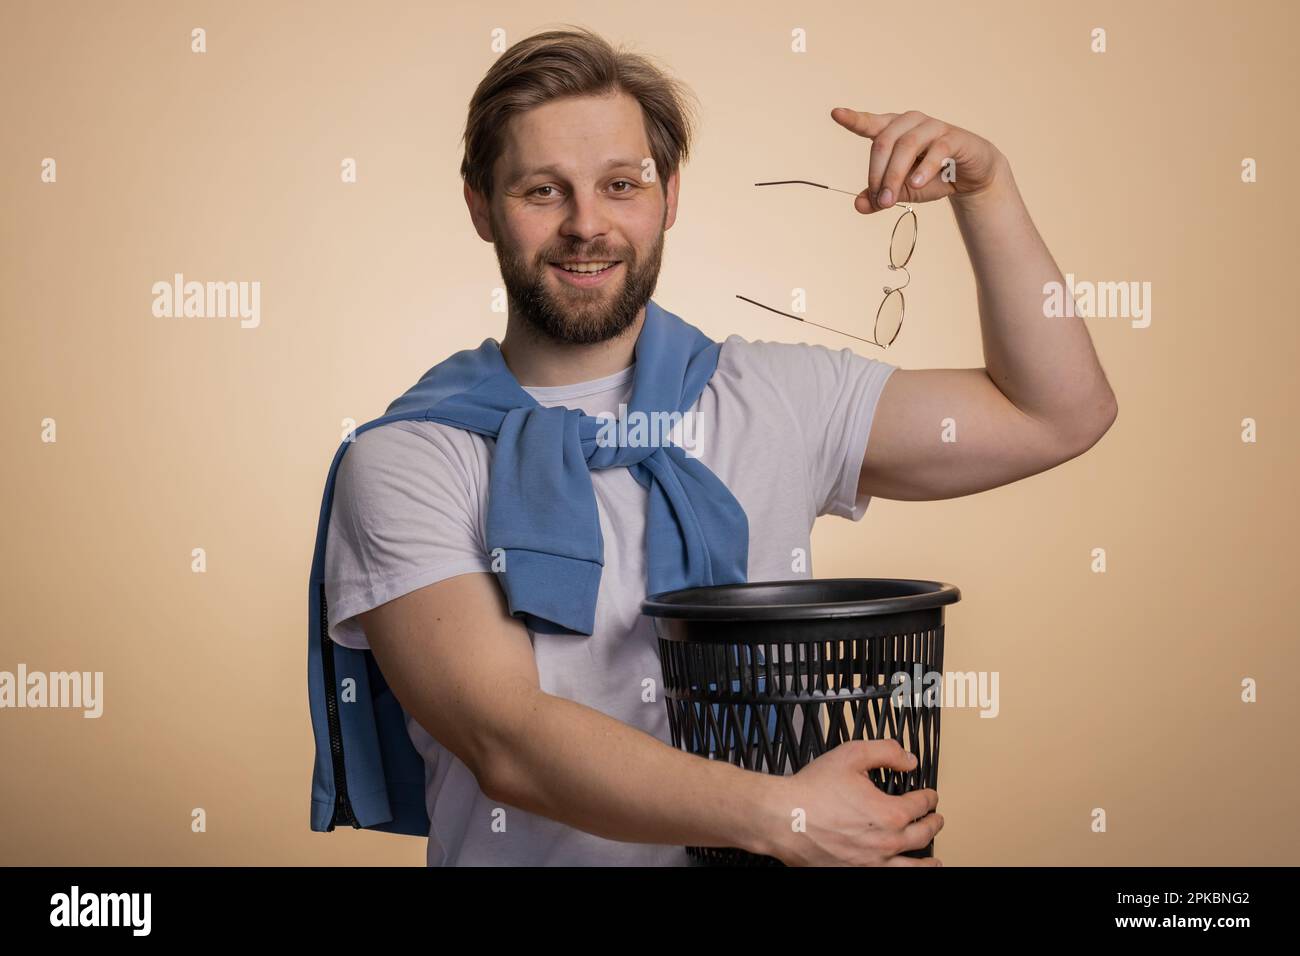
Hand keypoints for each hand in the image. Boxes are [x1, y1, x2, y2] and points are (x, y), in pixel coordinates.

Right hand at [765, 739, 944, 865]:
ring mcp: (871, 863)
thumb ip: (885, 751)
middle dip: (933, 824)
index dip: (928, 797)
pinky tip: (902, 870)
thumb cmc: (811, 791)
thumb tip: (908, 759)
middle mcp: (886, 843)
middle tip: (936, 819)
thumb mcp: (851, 755)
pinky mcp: (855, 873)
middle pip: (922, 835)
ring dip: (928, 863)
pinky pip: (889, 877)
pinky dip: (903, 873)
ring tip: (935, 862)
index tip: (929, 795)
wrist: (782, 818)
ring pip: (912, 867)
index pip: (920, 805)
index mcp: (890, 814)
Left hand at [830, 107, 1006, 213]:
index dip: (854, 119)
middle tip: (879, 201)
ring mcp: (933, 127)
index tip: (836, 113)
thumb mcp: (903, 190)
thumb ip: (879, 196)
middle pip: (884, 142)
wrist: (971, 177)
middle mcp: (911, 123)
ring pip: (906, 145)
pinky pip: (936, 150)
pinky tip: (917, 182)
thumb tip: (858, 204)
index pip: (870, 123)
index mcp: (894, 131)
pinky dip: (925, 167)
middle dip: (877, 174)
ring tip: (891, 199)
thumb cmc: (932, 177)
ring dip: (895, 175)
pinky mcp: (954, 138)